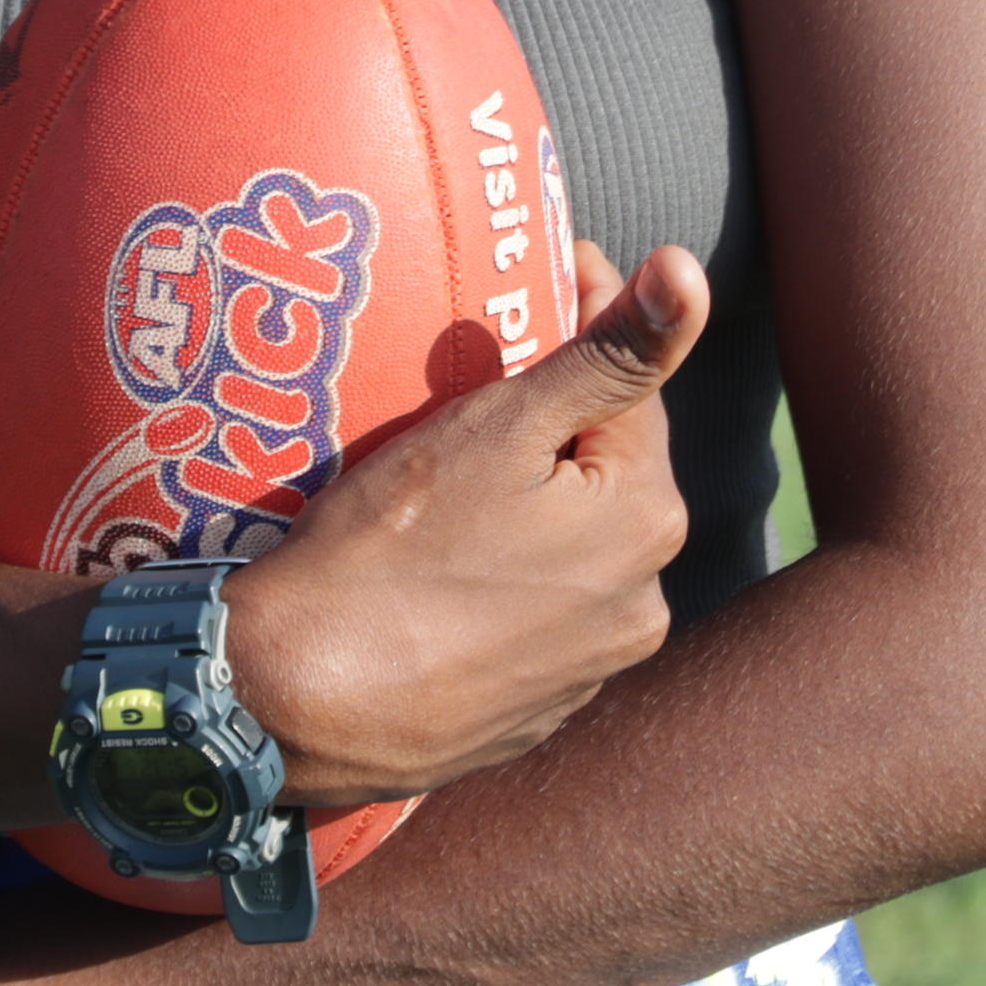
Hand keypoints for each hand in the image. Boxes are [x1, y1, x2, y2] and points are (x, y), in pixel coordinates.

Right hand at [224, 239, 706, 811]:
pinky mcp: (536, 714)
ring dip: (534, 508)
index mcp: (646, 520)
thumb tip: (690, 270)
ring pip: (574, 549)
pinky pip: (538, 618)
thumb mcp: (497, 428)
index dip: (585, 321)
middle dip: (555, 425)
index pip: (632, 388)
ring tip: (451, 480)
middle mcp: (642, 602)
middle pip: (604, 472)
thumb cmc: (388, 549)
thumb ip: (608, 352)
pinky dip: (507, 581)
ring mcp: (590, 671)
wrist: (295, 700)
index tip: (543, 276)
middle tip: (474, 383)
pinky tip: (446, 565)